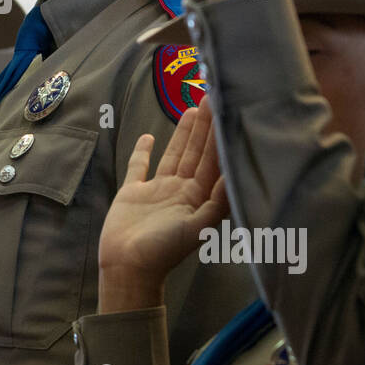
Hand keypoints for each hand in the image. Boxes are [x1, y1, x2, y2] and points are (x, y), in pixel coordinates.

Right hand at [97, 106, 228, 312]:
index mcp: (198, 197)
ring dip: (182, 134)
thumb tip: (236, 173)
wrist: (128, 267)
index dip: (218, 135)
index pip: (213, 160)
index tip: (225, 109)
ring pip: (174, 155)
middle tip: (211, 97)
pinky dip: (143, 152)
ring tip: (191, 109)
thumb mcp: (199, 227)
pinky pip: (139, 167)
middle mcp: (181, 190)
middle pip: (196, 152)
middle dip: (204, 127)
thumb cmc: (165, 250)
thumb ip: (219, 201)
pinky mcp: (133, 192)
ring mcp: (157, 190)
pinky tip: (148, 137)